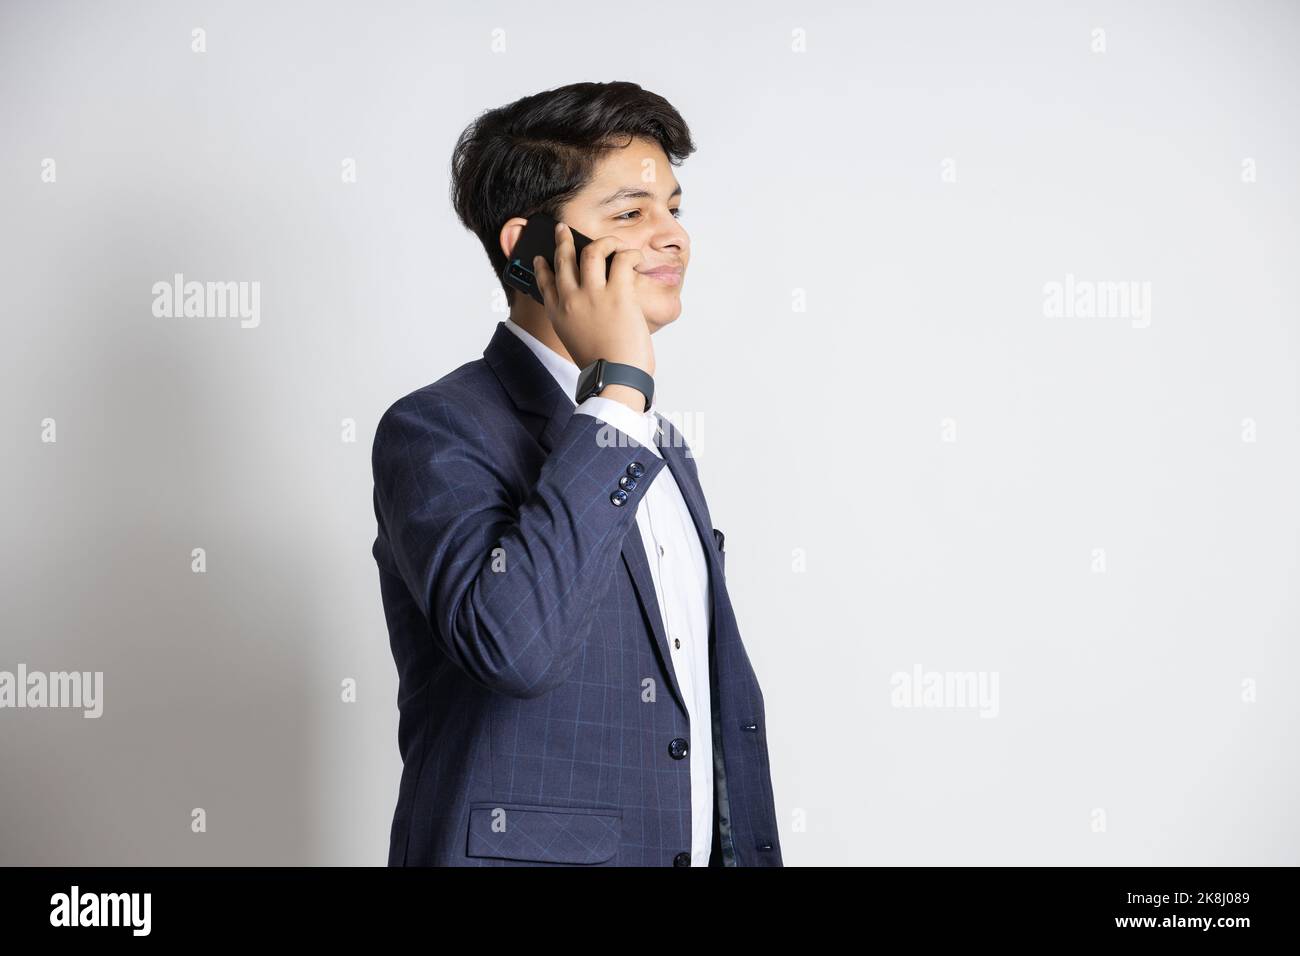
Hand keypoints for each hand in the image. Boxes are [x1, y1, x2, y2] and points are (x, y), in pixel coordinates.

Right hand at [532, 222, 654, 378]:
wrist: (614, 378)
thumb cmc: (603, 368)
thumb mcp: (578, 344)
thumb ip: (579, 324)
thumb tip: (593, 313)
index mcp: (559, 315)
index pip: (544, 283)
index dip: (541, 267)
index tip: (541, 259)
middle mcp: (571, 300)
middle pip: (563, 259)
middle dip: (562, 239)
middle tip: (562, 229)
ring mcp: (593, 294)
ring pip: (592, 251)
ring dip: (604, 242)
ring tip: (613, 243)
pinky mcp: (617, 293)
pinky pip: (622, 260)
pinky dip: (629, 254)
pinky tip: (635, 258)